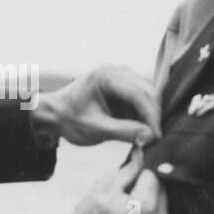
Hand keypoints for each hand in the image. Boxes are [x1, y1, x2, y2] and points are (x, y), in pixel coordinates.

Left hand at [29, 65, 160, 147]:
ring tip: (149, 139)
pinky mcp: (126, 90)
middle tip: (155, 141)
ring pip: (150, 97)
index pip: (139, 94)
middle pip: (149, 92)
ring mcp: (124, 79)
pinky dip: (146, 117)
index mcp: (107, 75)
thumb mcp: (95, 129)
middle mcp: (118, 72)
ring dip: (151, 117)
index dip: (151, 116)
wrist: (57, 114)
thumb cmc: (70, 119)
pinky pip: (144, 102)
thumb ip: (123, 132)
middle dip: (154, 117)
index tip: (156, 137)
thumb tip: (150, 137)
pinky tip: (144, 132)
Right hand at [55, 147, 170, 213]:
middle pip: (160, 191)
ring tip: (123, 213)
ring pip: (161, 207)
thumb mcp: (102, 189)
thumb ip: (127, 169)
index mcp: (147, 208)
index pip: (152, 175)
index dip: (137, 173)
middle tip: (120, 198)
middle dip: (143, 189)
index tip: (123, 181)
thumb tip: (141, 153)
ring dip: (146, 204)